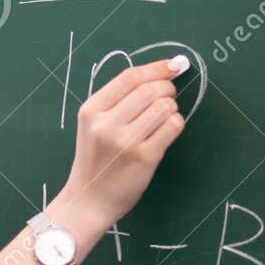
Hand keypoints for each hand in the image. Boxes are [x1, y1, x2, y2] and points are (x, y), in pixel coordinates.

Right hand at [51, 56, 187, 245]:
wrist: (88, 200)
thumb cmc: (95, 160)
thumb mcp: (93, 125)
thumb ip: (118, 101)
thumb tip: (161, 74)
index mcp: (91, 110)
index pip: (130, 77)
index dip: (157, 67)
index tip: (175, 65)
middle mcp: (105, 124)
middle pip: (150, 89)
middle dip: (167, 88)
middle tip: (168, 96)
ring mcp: (125, 142)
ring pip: (165, 106)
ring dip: (171, 108)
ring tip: (163, 117)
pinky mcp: (144, 158)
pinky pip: (173, 127)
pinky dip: (175, 124)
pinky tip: (165, 132)